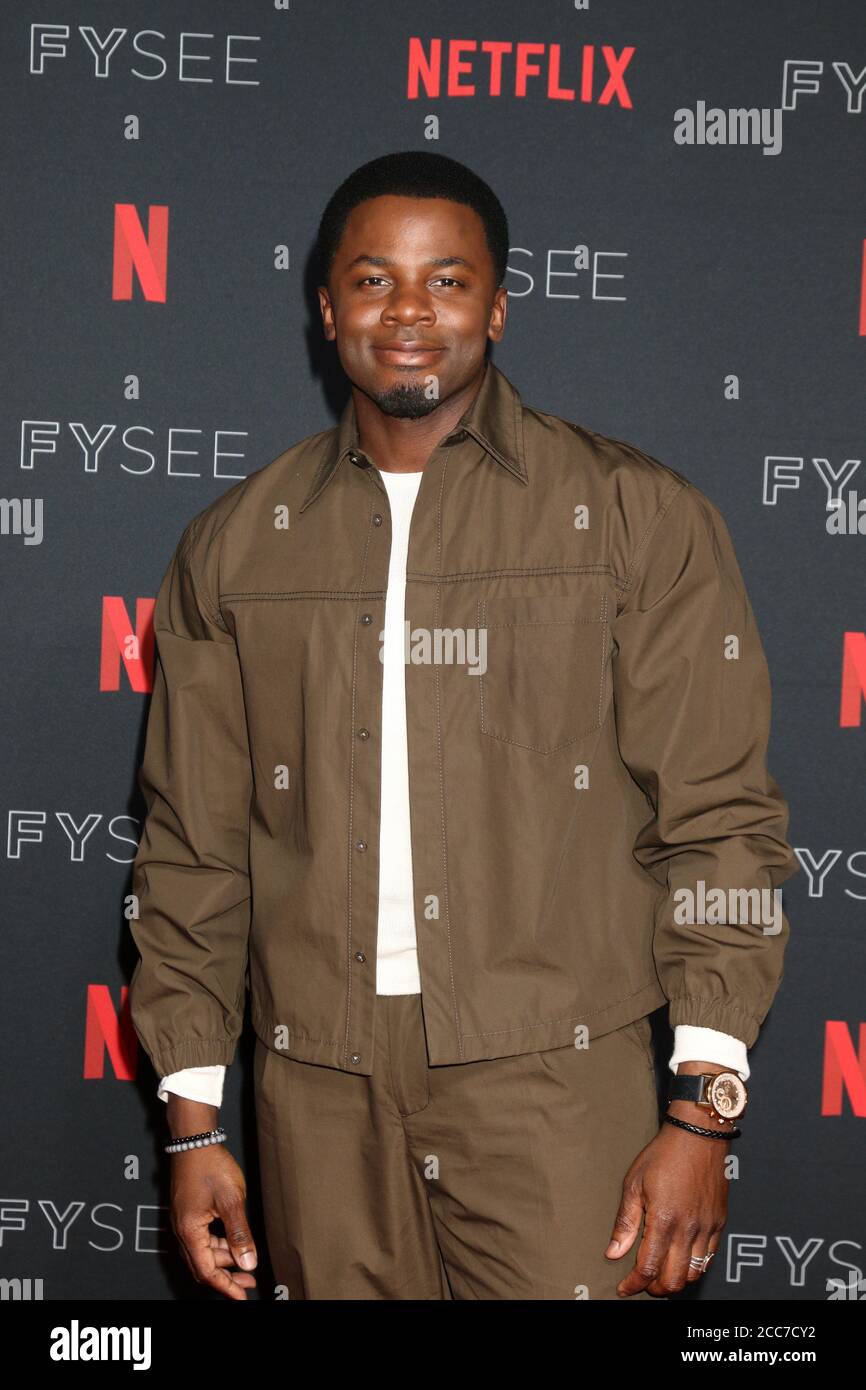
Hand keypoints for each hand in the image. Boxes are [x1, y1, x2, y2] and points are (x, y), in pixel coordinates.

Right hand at [170, 1143, 258, 1299]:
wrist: (195, 1140)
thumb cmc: (210, 1165)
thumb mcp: (231, 1200)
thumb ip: (239, 1234)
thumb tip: (248, 1262)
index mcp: (189, 1230)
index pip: (207, 1271)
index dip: (226, 1287)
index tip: (242, 1296)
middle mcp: (183, 1230)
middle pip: (203, 1266)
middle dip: (226, 1277)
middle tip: (248, 1283)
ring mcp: (184, 1221)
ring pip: (203, 1253)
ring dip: (224, 1261)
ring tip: (246, 1263)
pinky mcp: (189, 1213)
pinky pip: (202, 1239)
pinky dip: (219, 1246)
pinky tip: (234, 1243)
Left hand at [604, 1122, 728, 1296]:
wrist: (699, 1136)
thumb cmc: (664, 1154)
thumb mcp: (634, 1183)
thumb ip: (625, 1222)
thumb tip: (614, 1252)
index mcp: (664, 1220)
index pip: (648, 1268)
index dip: (634, 1284)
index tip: (624, 1288)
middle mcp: (689, 1229)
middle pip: (673, 1280)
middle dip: (654, 1287)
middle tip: (642, 1281)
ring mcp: (707, 1228)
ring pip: (693, 1274)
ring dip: (675, 1279)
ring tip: (660, 1271)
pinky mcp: (719, 1223)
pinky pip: (708, 1258)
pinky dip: (693, 1266)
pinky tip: (680, 1258)